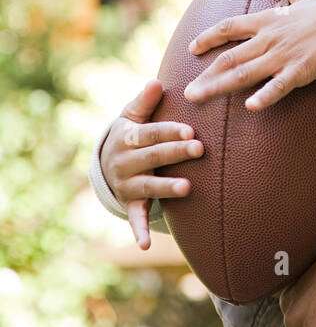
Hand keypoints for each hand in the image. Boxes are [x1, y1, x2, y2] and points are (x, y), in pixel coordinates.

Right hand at [99, 79, 202, 248]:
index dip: (170, 131)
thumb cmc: (130, 134)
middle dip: (176, 153)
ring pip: (148, 186)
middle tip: (200, 149)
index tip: (191, 130)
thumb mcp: (131, 115)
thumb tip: (156, 82)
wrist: (105, 164)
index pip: (150, 134)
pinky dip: (139, 231)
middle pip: (153, 157)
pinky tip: (145, 245)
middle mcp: (124, 162)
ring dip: (166, 188)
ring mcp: (126, 184)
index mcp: (127, 137)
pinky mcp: (130, 203)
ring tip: (187, 187)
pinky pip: (134, 218)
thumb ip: (144, 101)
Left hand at [182, 0, 315, 108]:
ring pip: (244, 73)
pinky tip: (249, 107)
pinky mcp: (300, 70)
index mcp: (270, 19)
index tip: (192, 48)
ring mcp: (284, 55)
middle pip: (230, 56)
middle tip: (186, 92)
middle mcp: (271, 38)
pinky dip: (264, 96)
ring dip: (218, 86)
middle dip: (206, 74)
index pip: (231, 26)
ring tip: (197, 98)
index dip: (209, 37)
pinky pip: (278, 86)